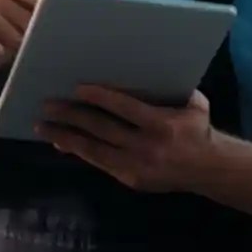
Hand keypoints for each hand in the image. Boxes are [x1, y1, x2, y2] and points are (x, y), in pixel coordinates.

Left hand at [37, 86, 214, 193]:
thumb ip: (167, 90)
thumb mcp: (192, 104)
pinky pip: (99, 162)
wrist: (209, 169)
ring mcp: (136, 166)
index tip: (77, 88)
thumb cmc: (197, 128)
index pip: (124, 108)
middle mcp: (147, 147)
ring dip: (66, 136)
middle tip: (48, 104)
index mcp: (162, 124)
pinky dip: (79, 151)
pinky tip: (61, 142)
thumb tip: (133, 71)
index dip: (99, 97)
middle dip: (72, 116)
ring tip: (42, 126)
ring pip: (94, 150)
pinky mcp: (129, 179)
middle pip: (102, 129)